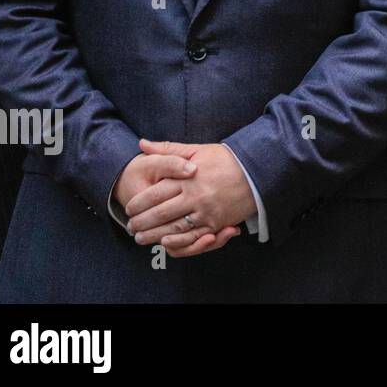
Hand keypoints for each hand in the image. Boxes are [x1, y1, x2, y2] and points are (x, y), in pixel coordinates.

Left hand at [125, 140, 252, 256]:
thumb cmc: (226, 159)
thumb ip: (169, 149)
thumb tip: (142, 143)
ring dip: (154, 235)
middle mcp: (195, 196)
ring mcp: (206, 211)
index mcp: (188, 178)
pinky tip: (164, 243)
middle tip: (130, 226)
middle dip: (142, 222)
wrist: (257, 171)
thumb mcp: (198, 149)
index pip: (155, 193)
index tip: (129, 208)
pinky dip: (177, 242)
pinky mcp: (216, 223)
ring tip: (141, 237)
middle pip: (161, 214)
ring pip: (174, 228)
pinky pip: (193, 237)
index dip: (139, 203)